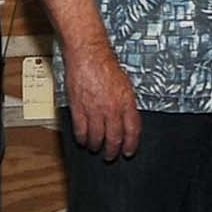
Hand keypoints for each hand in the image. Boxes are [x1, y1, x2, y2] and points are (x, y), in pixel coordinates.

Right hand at [66, 44, 140, 159]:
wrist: (89, 56)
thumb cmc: (106, 66)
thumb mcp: (125, 85)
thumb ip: (126, 104)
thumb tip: (126, 119)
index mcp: (126, 102)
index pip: (133, 130)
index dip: (131, 144)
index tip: (129, 151)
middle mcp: (112, 109)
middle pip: (114, 138)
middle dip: (113, 150)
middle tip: (111, 156)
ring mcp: (94, 110)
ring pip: (96, 137)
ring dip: (96, 146)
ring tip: (96, 149)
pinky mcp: (79, 109)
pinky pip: (80, 130)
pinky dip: (82, 138)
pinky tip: (83, 140)